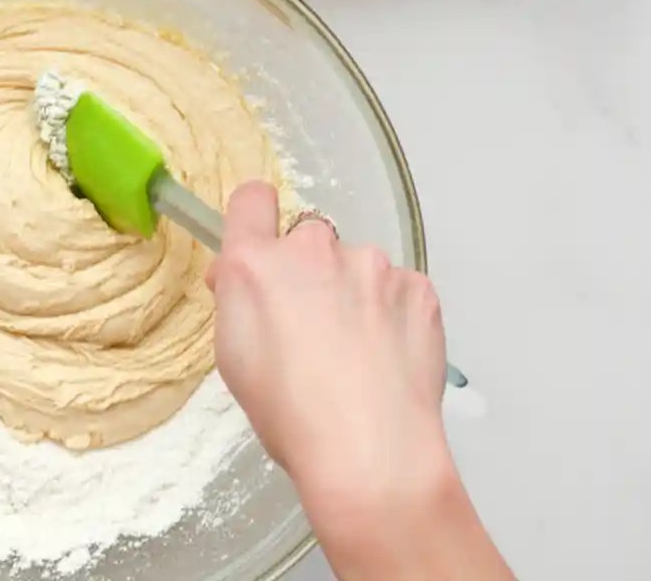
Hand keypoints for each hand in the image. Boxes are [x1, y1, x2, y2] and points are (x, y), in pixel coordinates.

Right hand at [206, 181, 511, 579]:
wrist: (369, 451)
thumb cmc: (292, 416)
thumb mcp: (233, 359)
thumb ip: (237, 300)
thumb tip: (241, 278)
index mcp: (255, 264)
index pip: (251, 199)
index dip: (254, 218)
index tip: (259, 243)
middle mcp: (313, 250)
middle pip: (307, 238)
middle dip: (307, 270)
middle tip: (311, 325)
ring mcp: (371, 265)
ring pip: (357, 266)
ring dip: (353, 294)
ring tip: (356, 354)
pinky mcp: (417, 287)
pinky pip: (398, 289)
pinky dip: (392, 315)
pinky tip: (387, 358)